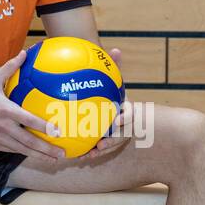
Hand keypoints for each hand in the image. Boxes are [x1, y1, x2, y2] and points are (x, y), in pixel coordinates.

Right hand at [0, 50, 65, 159]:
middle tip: (62, 153)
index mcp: (5, 110)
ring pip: (22, 150)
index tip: (58, 131)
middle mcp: (3, 126)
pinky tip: (37, 155)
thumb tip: (25, 53)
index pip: (29, 120)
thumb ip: (11, 67)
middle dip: (47, 149)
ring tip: (54, 159)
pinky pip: (13, 150)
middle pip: (29, 141)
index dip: (44, 127)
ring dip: (39, 155)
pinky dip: (26, 153)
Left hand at [77, 46, 130, 161]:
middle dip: (111, 142)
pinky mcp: (102, 139)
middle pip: (120, 135)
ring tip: (88, 155)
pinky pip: (95, 147)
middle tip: (101, 145)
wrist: (104, 99)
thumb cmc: (109, 87)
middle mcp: (121, 123)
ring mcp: (113, 133)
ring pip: (107, 144)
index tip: (119, 119)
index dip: (126, 118)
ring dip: (98, 151)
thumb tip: (117, 49)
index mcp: (125, 109)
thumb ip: (113, 66)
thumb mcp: (110, 76)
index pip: (130, 114)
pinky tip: (74, 154)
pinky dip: (86, 151)